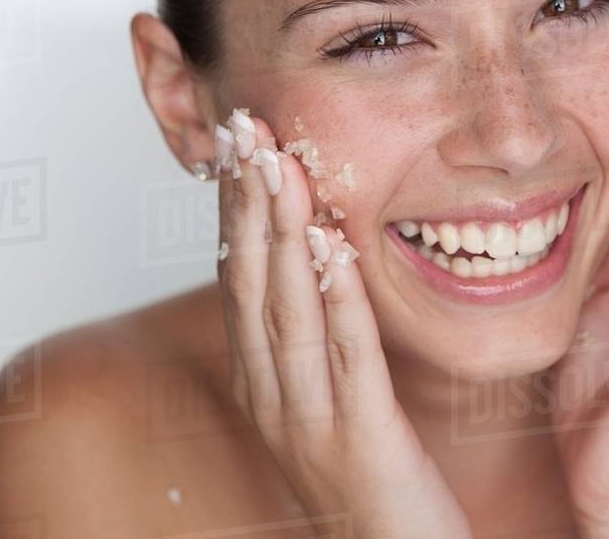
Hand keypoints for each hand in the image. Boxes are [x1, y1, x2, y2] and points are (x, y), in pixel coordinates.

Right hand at [214, 111, 470, 537]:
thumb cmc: (372, 479)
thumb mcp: (332, 401)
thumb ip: (320, 337)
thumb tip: (317, 260)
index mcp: (267, 384)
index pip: (241, 280)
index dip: (236, 209)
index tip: (239, 143)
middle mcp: (276, 398)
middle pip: (252, 284)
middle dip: (246, 202)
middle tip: (244, 128)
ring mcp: (312, 421)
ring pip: (288, 313)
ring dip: (282, 234)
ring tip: (277, 165)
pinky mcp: (362, 441)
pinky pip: (348, 358)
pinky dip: (337, 299)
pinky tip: (334, 248)